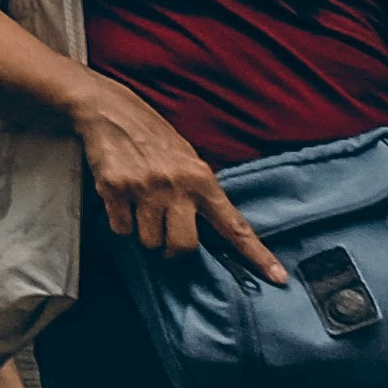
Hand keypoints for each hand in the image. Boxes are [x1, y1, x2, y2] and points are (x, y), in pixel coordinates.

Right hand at [74, 80, 281, 282]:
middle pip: (183, 246)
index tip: (279, 278)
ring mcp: (144, 188)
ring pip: (148, 241)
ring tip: (140, 209)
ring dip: (144, 233)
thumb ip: (198, 191)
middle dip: (172, 250)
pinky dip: (121, 222)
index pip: (234, 226)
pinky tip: (121, 201)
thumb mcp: (187, 158)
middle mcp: (176, 186)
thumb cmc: (152, 136)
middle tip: (165, 239)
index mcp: (202, 179)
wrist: (108, 110)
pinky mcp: (114, 189)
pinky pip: (121, 228)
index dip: (257, 255)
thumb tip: (206, 231)